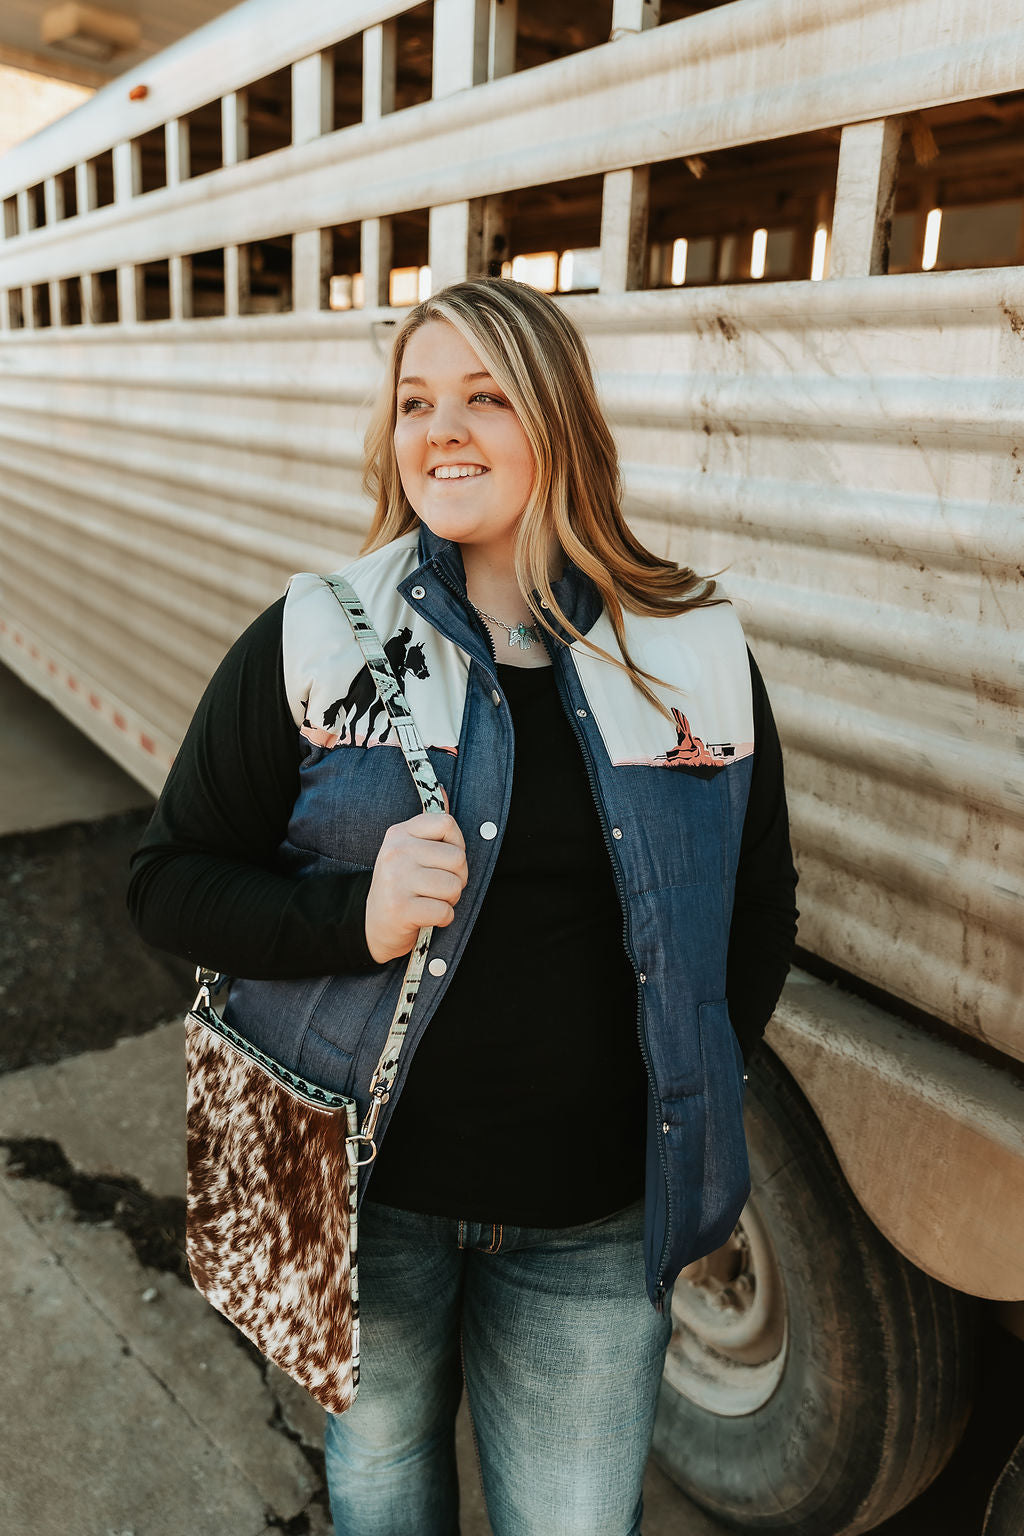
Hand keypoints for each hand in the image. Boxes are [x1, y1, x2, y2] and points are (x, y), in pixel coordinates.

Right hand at [364, 811, 468, 962]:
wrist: (374, 925)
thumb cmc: (401, 885)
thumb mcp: (409, 850)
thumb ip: (430, 825)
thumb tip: (444, 790)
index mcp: (399, 832)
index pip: (447, 823)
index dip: (458, 844)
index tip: (445, 860)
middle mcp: (395, 851)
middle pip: (458, 857)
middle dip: (457, 878)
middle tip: (439, 887)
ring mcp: (396, 880)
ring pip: (454, 885)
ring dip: (451, 899)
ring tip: (432, 900)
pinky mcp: (400, 909)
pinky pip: (445, 911)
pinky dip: (444, 918)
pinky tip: (428, 916)